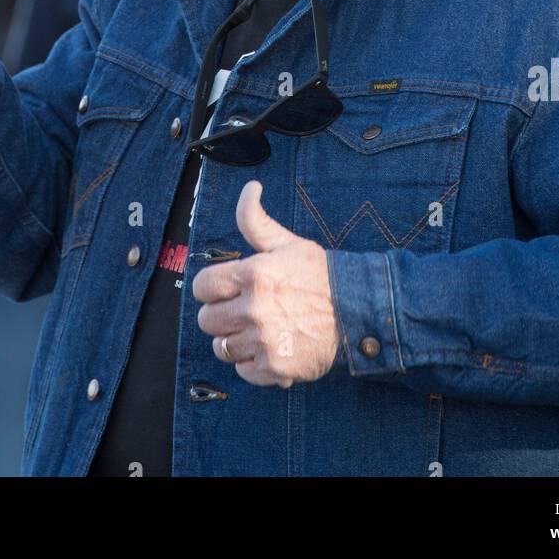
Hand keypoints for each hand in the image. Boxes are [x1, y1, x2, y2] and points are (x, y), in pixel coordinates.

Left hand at [193, 180, 339, 387]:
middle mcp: (254, 308)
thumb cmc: (319, 275)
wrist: (356, 311)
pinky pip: (241, 370)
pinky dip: (251, 362)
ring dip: (235, 339)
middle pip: (207, 320)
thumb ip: (257, 220)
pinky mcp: (274, 368)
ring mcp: (263, 340)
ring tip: (256, 329)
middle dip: (220, 314)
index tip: (223, 290)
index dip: (210, 288)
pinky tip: (268, 347)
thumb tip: (250, 188)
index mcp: (254, 274)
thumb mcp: (287, 243)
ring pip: (221, 347)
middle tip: (241, 310)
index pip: (202, 286)